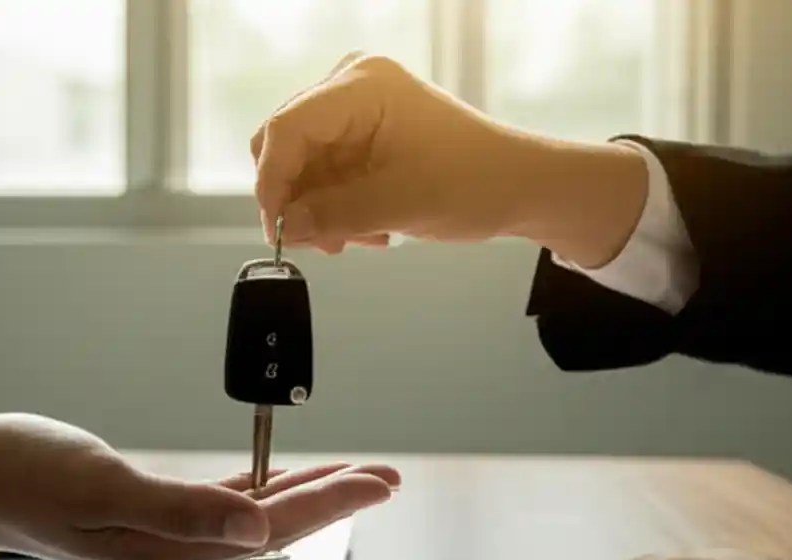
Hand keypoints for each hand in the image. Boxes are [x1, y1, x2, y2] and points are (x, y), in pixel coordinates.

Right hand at [0, 413, 398, 559]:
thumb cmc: (20, 476)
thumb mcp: (101, 488)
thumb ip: (181, 510)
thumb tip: (258, 531)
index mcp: (167, 549)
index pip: (272, 528)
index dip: (331, 503)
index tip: (377, 482)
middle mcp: (170, 548)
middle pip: (274, 524)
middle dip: (333, 499)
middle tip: (384, 477)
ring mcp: (156, 531)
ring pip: (251, 513)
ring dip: (302, 493)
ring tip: (348, 476)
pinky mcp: (142, 510)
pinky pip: (216, 501)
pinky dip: (254, 488)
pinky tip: (272, 481)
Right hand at [250, 53, 646, 267]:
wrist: (520, 186)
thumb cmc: (477, 181)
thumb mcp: (399, 205)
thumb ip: (333, 215)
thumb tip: (285, 228)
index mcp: (363, 84)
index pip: (287, 128)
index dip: (272, 181)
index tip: (276, 229)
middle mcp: (353, 85)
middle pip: (286, 144)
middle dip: (298, 200)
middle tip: (321, 243)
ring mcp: (356, 108)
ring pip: (302, 166)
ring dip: (321, 210)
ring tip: (359, 239)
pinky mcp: (360, 132)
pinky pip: (323, 172)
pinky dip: (336, 207)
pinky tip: (366, 229)